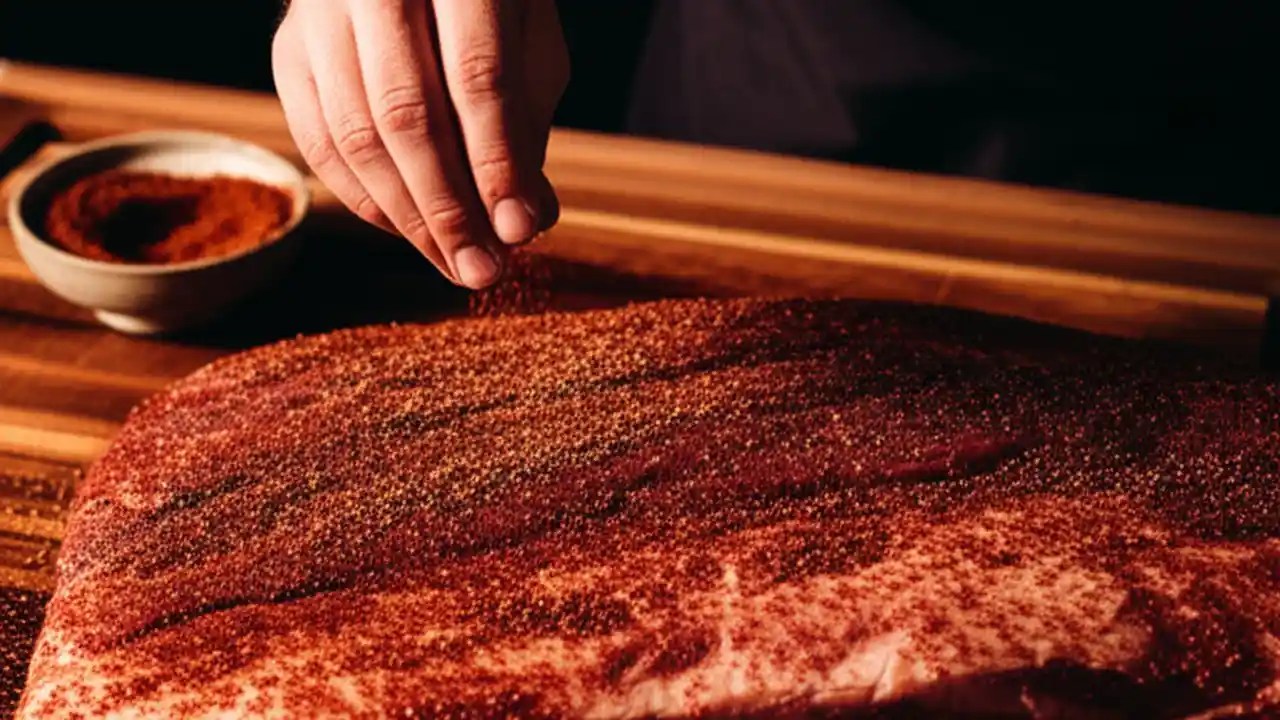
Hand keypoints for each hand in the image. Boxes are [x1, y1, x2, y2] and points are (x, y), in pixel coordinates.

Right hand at [272, 0, 568, 287]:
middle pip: (405, 114)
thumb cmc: (484, 2)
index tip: (518, 232)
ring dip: (408, 219)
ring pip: (354, 136)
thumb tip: (525, 221)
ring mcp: (318, 14)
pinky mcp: (289, 50)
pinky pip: (318, 142)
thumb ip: (526, 122)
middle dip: (448, 209)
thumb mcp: (527, 41)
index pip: (477, 78)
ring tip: (456, 264)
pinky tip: (409, 232)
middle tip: (484, 270)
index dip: (497, 164)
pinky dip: (365, 200)